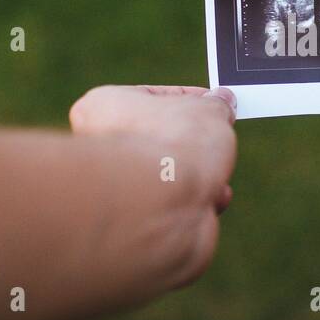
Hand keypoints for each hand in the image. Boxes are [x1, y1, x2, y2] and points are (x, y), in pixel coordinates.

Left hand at [69, 84, 236, 287]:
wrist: (166, 205)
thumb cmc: (176, 145)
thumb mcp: (209, 110)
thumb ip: (217, 105)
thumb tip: (222, 102)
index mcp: (101, 108)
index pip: (151, 97)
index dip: (190, 99)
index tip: (215, 104)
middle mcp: (96, 147)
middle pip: (159, 139)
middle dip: (193, 144)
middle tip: (217, 139)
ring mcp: (112, 189)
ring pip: (166, 175)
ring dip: (198, 176)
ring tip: (216, 176)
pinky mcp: (130, 222)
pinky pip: (169, 204)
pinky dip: (194, 202)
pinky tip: (211, 199)